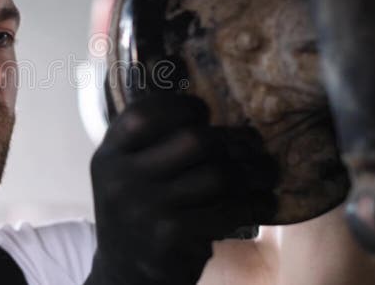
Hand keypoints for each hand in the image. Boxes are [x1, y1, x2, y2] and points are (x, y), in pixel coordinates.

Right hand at [85, 92, 277, 284]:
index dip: (181, 107)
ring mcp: (144, 208)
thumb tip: (206, 105)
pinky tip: (264, 202)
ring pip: (218, 174)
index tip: (204, 113)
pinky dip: (254, 203)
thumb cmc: (137, 215)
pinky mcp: (171, 235)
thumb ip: (149, 143)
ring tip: (266, 172)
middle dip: (230, 141)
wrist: (125, 277)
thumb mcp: (125, 174)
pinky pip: (228, 208)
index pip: (144, 114)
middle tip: (251, 144)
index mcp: (108, 156)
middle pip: (193, 140)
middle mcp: (120, 179)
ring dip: (252, 172)